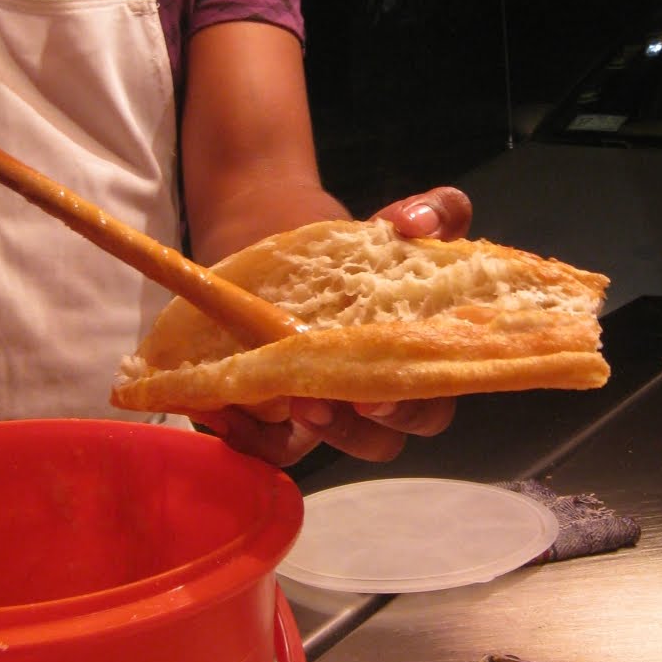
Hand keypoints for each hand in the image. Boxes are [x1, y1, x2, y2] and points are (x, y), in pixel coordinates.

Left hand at [191, 186, 473, 466]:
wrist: (275, 244)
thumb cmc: (347, 250)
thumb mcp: (397, 224)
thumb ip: (436, 213)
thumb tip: (419, 224)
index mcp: (411, 365)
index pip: (429, 407)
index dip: (410, 409)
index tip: (378, 393)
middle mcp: (371, 398)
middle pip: (382, 442)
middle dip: (356, 431)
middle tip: (322, 398)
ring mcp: (324, 412)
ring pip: (326, 448)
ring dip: (310, 434)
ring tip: (285, 397)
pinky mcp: (275, 418)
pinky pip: (269, 448)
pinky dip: (249, 439)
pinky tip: (226, 407)